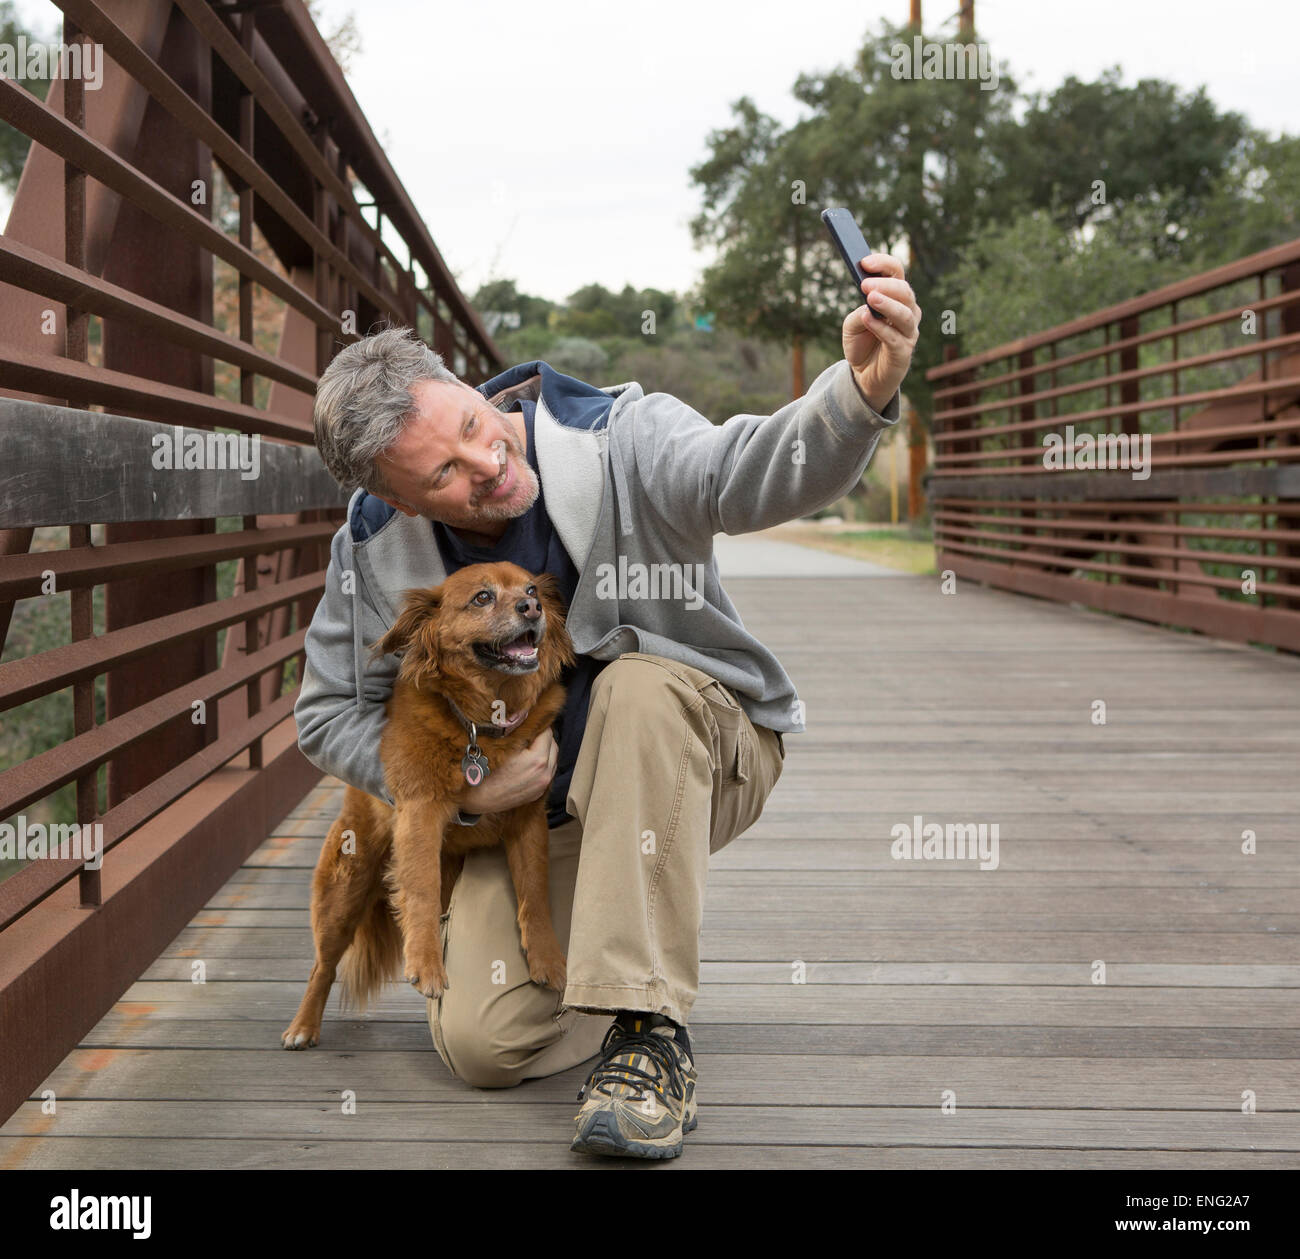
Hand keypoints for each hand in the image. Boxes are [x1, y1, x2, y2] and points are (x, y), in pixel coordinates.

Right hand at [460, 728, 557, 813]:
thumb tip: (525, 715)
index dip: (536, 724)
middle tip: (527, 732)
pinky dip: (542, 764)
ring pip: (552, 758)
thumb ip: (516, 729)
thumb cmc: (483, 772)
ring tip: (527, 746)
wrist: (475, 799)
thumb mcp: (499, 745)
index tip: (528, 721)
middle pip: (552, 745)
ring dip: (544, 750)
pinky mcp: (538, 793)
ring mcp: (542, 785)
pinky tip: (527, 760)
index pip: (546, 732)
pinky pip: (547, 772)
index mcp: (537, 760)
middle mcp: (544, 774)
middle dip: (542, 737)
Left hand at [840, 252, 920, 412]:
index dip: (883, 264)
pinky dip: (881, 327)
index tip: (864, 262)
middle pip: (904, 292)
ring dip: (887, 304)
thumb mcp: (851, 325)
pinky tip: (867, 319)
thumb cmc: (861, 343)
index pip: (896, 273)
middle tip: (865, 284)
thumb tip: (866, 307)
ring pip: (905, 314)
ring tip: (870, 298)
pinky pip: (896, 338)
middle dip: (885, 285)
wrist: (864, 375)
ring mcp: (908, 332)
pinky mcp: (904, 352)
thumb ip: (858, 313)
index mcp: (896, 298)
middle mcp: (908, 311)